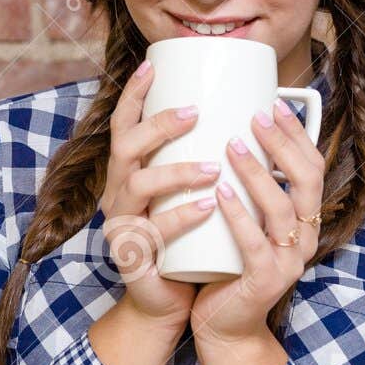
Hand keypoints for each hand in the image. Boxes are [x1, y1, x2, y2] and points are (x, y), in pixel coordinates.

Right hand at [97, 60, 218, 327]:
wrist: (168, 300)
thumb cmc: (187, 238)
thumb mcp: (191, 192)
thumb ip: (204, 157)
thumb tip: (245, 111)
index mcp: (130, 172)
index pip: (124, 124)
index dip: (133, 94)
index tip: (151, 64)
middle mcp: (119, 192)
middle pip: (126, 147)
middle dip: (159, 125)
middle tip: (196, 112)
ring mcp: (123, 224)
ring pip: (137, 187)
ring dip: (177, 171)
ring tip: (214, 167)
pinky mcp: (133, 256)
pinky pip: (154, 232)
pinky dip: (182, 218)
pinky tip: (208, 208)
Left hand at [190, 97, 325, 347]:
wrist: (224, 326)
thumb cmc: (228, 264)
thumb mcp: (245, 219)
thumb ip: (247, 188)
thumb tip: (228, 131)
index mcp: (304, 219)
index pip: (312, 167)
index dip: (297, 134)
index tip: (274, 103)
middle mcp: (305, 238)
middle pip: (307, 181)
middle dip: (282, 144)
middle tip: (254, 116)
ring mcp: (289, 262)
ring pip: (282, 208)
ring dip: (258, 172)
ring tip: (231, 144)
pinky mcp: (265, 282)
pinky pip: (254, 244)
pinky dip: (238, 215)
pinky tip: (220, 192)